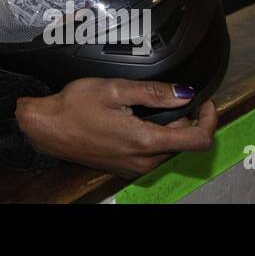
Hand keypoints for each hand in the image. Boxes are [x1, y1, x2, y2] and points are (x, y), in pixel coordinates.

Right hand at [14, 78, 217, 178]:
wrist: (45, 128)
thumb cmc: (73, 107)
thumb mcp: (114, 88)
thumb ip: (153, 92)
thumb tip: (184, 93)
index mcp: (145, 140)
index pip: (197, 139)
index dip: (209, 118)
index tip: (204, 102)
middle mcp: (143, 160)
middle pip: (183, 142)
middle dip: (182, 119)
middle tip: (164, 97)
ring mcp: (134, 167)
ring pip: (168, 147)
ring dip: (166, 128)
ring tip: (143, 106)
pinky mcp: (125, 167)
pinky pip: (151, 153)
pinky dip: (151, 136)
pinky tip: (131, 120)